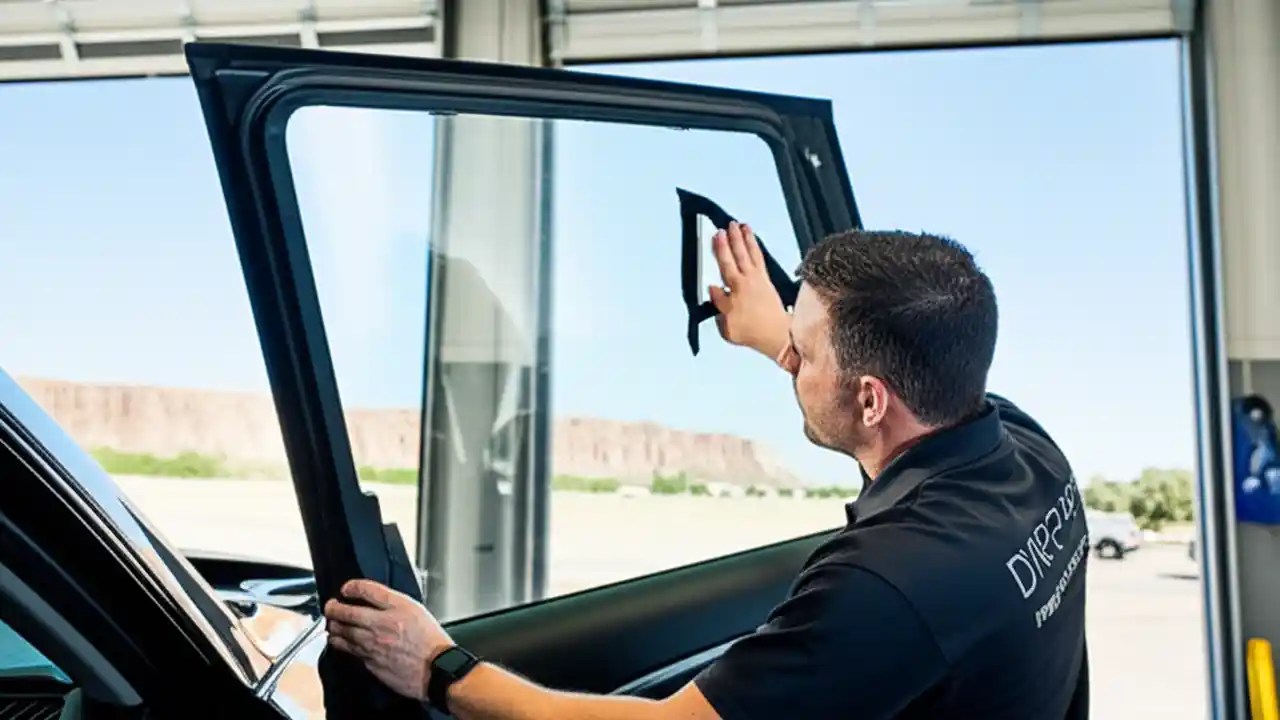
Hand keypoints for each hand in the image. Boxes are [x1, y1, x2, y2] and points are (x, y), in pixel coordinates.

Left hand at [324, 579, 451, 701]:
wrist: (435, 669)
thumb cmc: (430, 641)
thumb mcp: (416, 610)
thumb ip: (393, 602)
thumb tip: (372, 597)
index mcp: (394, 609)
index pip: (366, 590)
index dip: (351, 587)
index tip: (346, 588)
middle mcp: (379, 625)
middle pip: (346, 613)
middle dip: (333, 608)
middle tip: (330, 606)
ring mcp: (371, 645)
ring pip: (342, 634)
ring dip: (333, 627)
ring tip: (331, 624)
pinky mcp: (369, 662)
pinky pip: (348, 651)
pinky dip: (341, 644)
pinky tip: (341, 642)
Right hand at [709, 222, 790, 359]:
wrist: (776, 335)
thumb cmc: (751, 332)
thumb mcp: (727, 324)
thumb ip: (719, 304)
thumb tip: (713, 290)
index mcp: (736, 289)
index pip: (725, 264)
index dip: (720, 249)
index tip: (716, 235)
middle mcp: (748, 281)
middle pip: (738, 254)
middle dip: (732, 238)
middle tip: (727, 224)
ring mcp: (758, 279)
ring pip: (750, 253)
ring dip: (745, 239)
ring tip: (741, 226)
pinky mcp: (766, 281)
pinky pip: (759, 259)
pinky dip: (755, 248)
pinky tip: (752, 241)